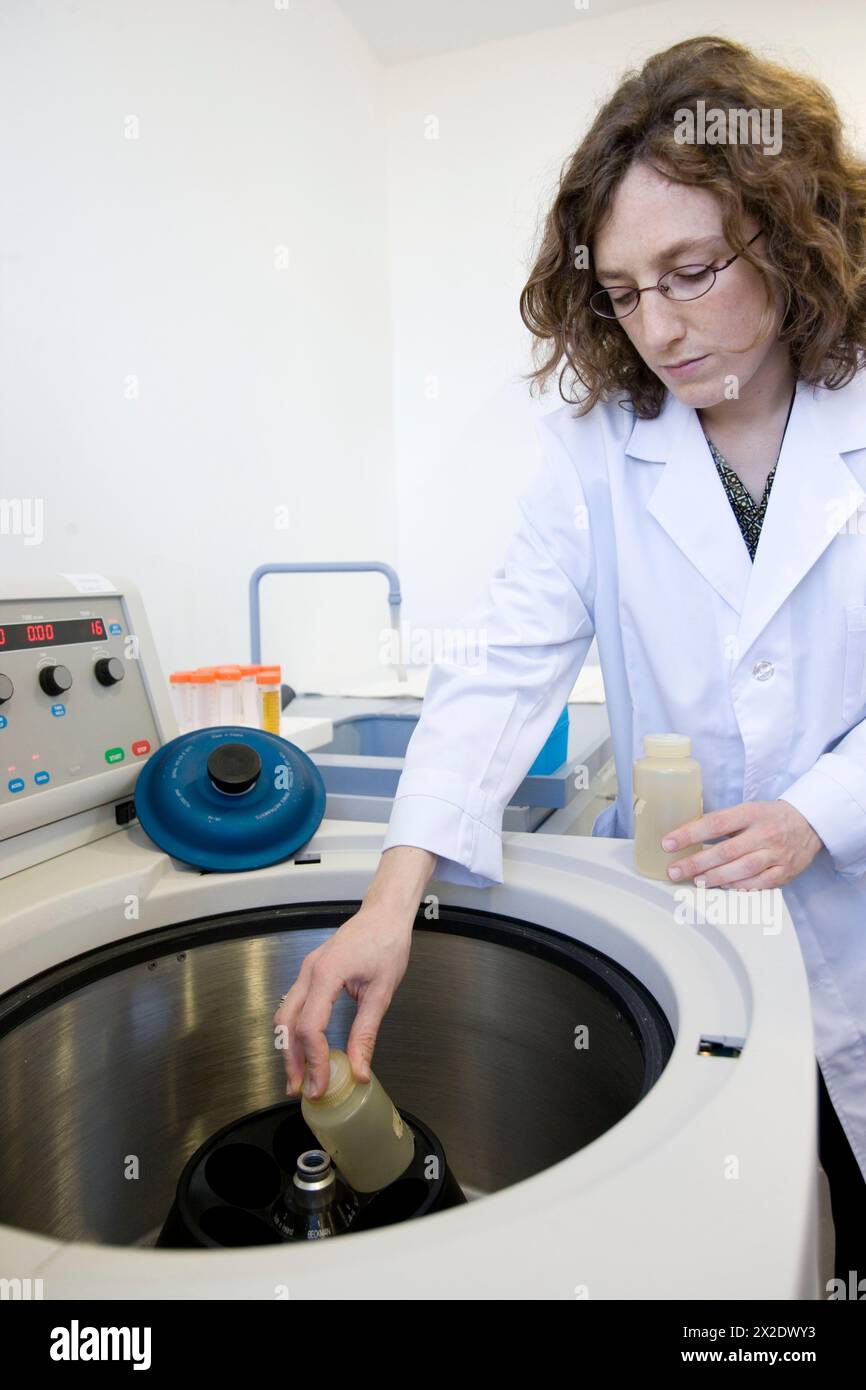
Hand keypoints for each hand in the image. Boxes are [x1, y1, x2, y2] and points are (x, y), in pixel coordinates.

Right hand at [272, 902, 413, 1100]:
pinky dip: (295, 1030)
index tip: (321, 1084)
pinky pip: (295, 1004)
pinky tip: (306, 1047)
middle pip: (287, 1024)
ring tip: (300, 1075)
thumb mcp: (381, 992)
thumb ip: (366, 1034)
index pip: (309, 1027)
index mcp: (327, 974)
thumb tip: (359, 1071)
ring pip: (285, 1014)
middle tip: (301, 1089)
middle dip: (291, 1060)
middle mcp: (309, 971)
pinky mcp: (312, 972)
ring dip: (289, 1047)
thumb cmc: (387, 943)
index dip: (314, 1060)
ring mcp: (307, 970)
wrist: (385, 914)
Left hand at [659, 799, 823, 889]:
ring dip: (715, 878)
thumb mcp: (747, 810)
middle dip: (696, 863)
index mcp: (751, 813)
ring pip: (742, 869)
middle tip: (674, 870)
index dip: (689, 834)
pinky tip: (724, 888)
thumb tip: (685, 835)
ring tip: (696, 881)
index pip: (715, 823)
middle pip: (726, 851)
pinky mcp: (785, 872)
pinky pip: (760, 884)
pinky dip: (740, 887)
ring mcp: (776, 855)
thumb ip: (722, 822)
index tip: (668, 843)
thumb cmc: (769, 818)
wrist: (809, 824)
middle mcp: (764, 834)